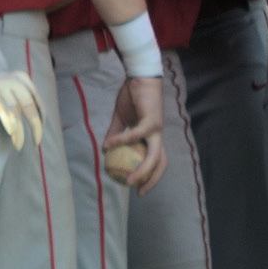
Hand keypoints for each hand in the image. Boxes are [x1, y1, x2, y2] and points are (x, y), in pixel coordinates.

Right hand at [104, 75, 166, 192]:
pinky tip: (108, 145)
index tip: (138, 187)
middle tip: (139, 191)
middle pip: (161, 163)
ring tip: (129, 179)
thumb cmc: (132, 96)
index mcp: (152, 136)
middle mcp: (158, 135)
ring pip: (154, 156)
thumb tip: (106, 148)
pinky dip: (122, 141)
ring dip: (142, 170)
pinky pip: (135, 135)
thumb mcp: (121, 118)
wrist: (139, 76)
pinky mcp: (152, 121)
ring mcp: (157, 129)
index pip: (156, 160)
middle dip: (152, 179)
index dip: (150, 175)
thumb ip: (115, 133)